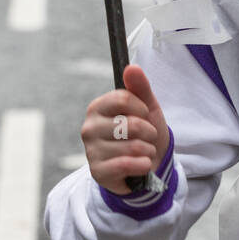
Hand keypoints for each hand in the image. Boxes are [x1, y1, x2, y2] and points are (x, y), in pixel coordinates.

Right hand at [80, 64, 169, 194]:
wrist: (147, 164)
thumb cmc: (143, 133)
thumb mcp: (146, 107)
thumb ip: (140, 87)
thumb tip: (131, 67)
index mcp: (97, 107)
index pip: (123, 98)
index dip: (142, 108)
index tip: (144, 115)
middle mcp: (89, 128)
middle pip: (131, 124)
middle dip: (149, 132)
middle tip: (146, 137)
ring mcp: (91, 151)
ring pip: (133, 146)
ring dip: (148, 150)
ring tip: (143, 152)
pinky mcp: (98, 172)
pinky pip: (128, 164)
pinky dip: (143, 165)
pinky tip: (141, 165)